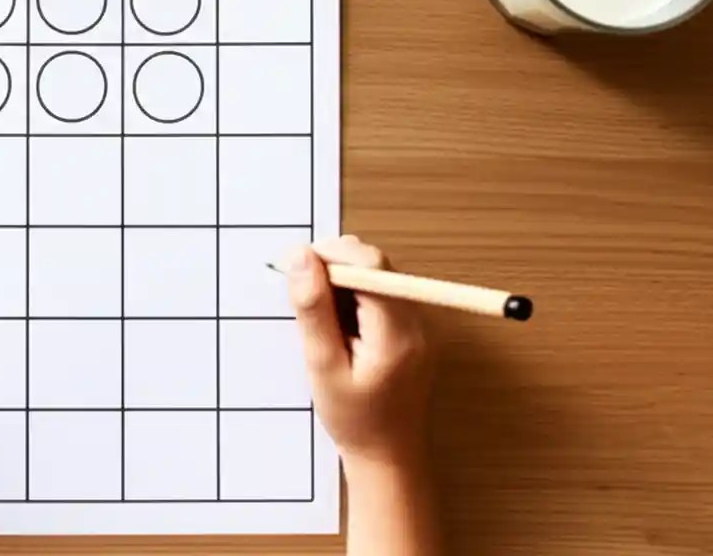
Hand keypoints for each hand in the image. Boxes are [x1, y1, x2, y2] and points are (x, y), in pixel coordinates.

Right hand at [289, 236, 440, 555]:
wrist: (389, 457)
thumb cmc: (355, 420)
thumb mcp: (322, 367)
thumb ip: (313, 310)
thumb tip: (301, 258)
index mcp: (396, 332)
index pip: (370, 265)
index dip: (330, 254)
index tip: (293, 262)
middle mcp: (417, 321)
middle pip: (377, 265)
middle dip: (334, 264)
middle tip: (296, 285)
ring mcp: (419, 324)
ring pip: (378, 276)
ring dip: (342, 280)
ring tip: (317, 312)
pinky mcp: (412, 329)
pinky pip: (382, 294)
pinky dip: (354, 297)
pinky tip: (336, 324)